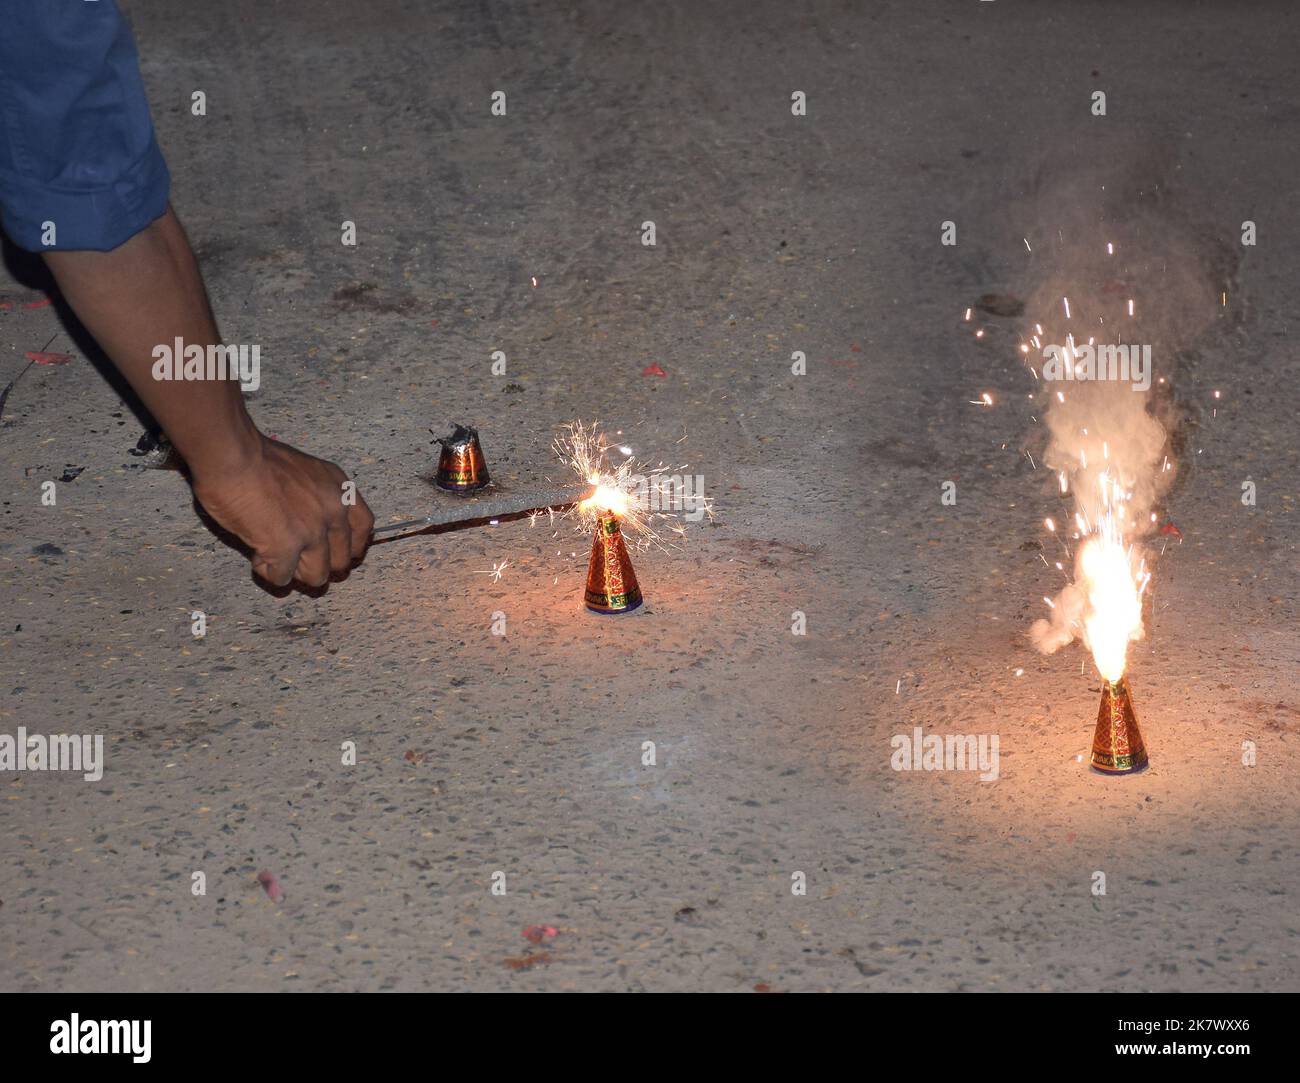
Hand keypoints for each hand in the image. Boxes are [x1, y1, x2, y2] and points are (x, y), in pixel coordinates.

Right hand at [191, 434, 373, 587]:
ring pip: (317, 576)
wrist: (233, 455)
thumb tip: (313, 524)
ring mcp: (312, 532)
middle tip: (295, 557)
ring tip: (273, 556)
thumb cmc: (257, 457)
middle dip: (319, 564)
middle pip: (342, 560)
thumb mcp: (306, 470)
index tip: (334, 552)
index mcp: (340, 488)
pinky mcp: (286, 548)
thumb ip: (318, 496)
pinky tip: (256, 555)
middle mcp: (333, 511)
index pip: (364, 528)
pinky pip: (282, 578)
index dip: (350, 546)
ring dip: (295, 572)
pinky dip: (268, 572)